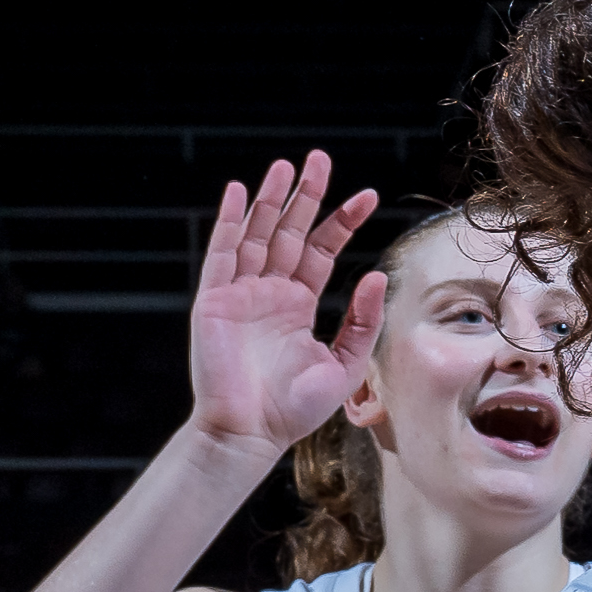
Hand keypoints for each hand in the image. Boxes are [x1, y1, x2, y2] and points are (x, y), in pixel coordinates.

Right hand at [183, 156, 384, 459]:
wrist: (251, 433)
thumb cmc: (295, 408)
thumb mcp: (344, 364)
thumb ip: (363, 321)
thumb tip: (377, 276)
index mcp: (298, 304)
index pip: (321, 250)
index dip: (342, 222)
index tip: (368, 197)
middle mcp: (269, 292)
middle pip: (288, 231)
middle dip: (305, 196)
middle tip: (320, 158)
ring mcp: (240, 292)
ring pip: (256, 234)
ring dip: (269, 199)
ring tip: (285, 165)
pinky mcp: (215, 299)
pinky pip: (222, 253)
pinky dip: (229, 222)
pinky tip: (237, 192)